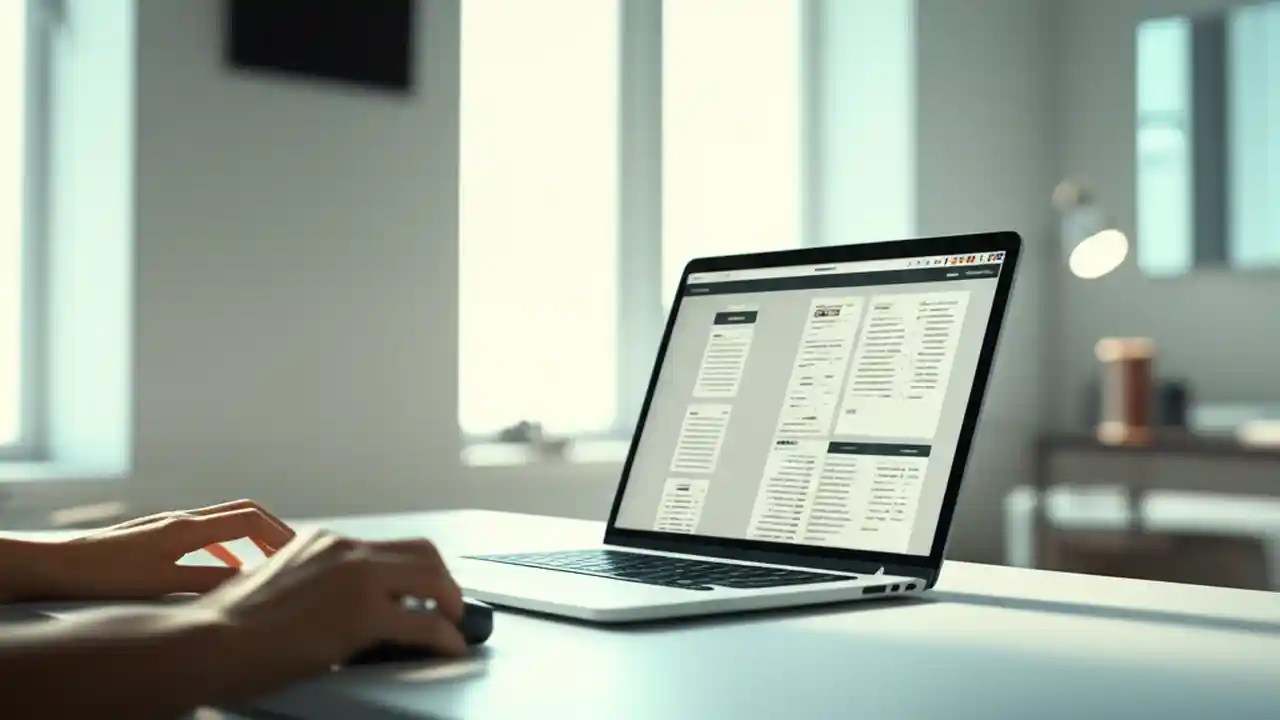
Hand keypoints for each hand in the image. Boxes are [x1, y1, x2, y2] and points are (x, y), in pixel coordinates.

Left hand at [44, 500, 294, 599]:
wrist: (59, 565)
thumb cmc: (108, 575)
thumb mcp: (163, 583)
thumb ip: (210, 581)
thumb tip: (251, 582)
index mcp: (189, 526)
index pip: (249, 518)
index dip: (279, 533)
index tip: (298, 553)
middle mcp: (183, 519)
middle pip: (242, 511)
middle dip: (272, 528)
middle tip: (293, 550)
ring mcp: (169, 525)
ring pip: (224, 523)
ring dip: (251, 538)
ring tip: (268, 561)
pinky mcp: (157, 537)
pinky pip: (205, 535)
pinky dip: (226, 547)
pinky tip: (225, 568)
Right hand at [195, 530, 465, 697]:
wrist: (210, 640)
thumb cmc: (230, 624)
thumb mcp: (278, 581)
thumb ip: (314, 582)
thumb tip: (337, 605)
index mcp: (324, 542)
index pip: (387, 548)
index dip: (415, 570)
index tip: (424, 590)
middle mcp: (345, 549)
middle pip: (422, 553)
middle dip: (443, 580)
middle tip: (450, 606)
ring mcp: (357, 577)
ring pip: (432, 579)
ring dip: (451, 603)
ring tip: (455, 626)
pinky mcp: (362, 613)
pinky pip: (425, 623)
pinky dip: (445, 636)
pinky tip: (450, 647)